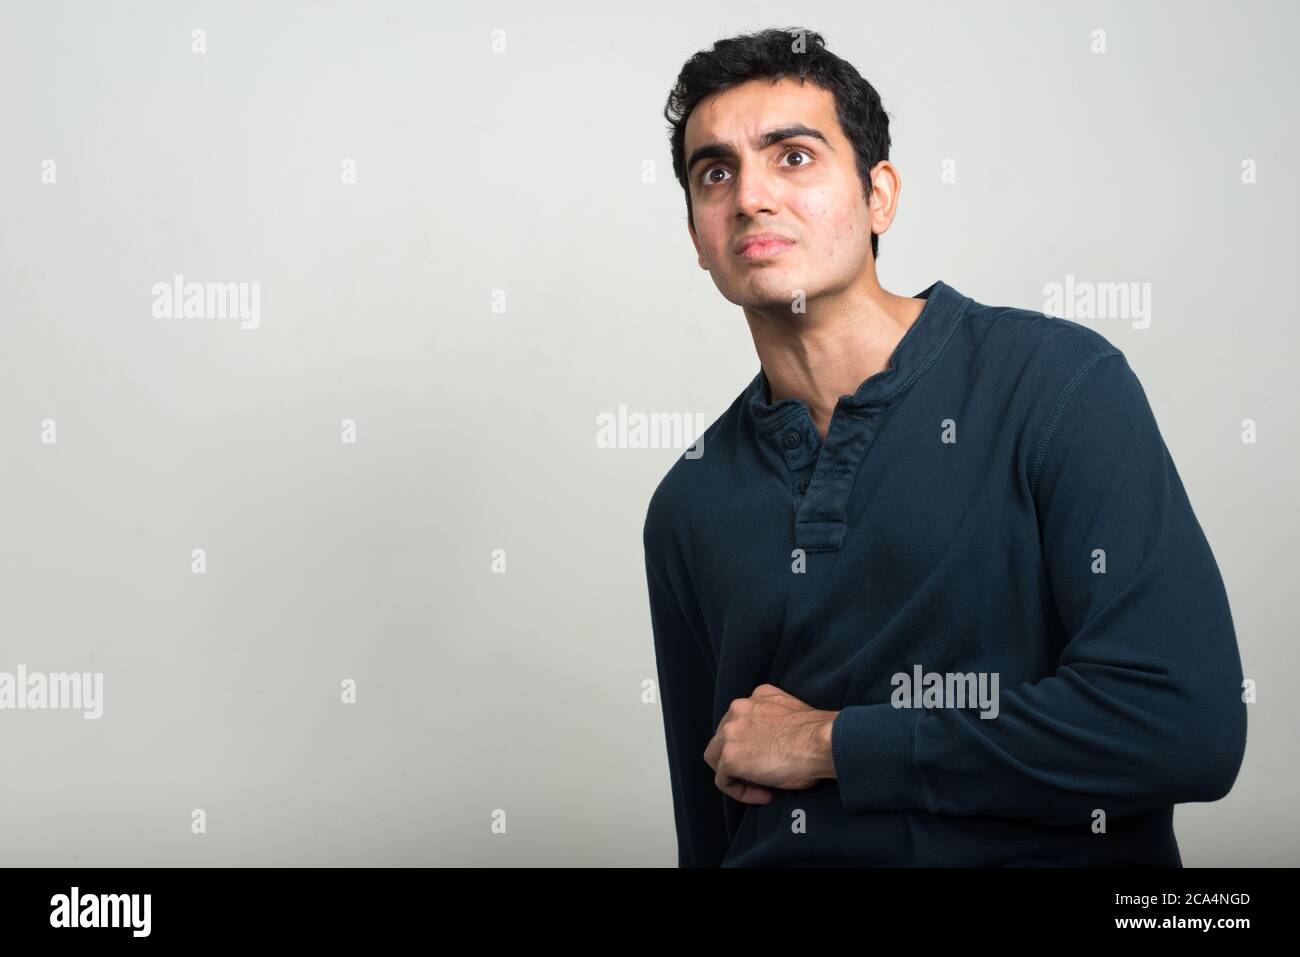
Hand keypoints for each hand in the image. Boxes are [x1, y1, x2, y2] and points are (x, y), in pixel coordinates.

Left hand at [703, 683, 838, 803]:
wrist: (823, 742)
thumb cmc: (818, 736)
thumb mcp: (793, 715)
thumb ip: (774, 721)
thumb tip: (774, 745)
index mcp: (758, 696)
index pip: (742, 721)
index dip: (752, 744)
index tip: (770, 759)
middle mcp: (739, 709)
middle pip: (723, 737)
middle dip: (738, 757)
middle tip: (761, 773)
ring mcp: (731, 732)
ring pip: (716, 757)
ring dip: (735, 774)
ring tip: (761, 787)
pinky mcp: (730, 756)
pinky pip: (723, 780)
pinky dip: (740, 792)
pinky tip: (765, 795)